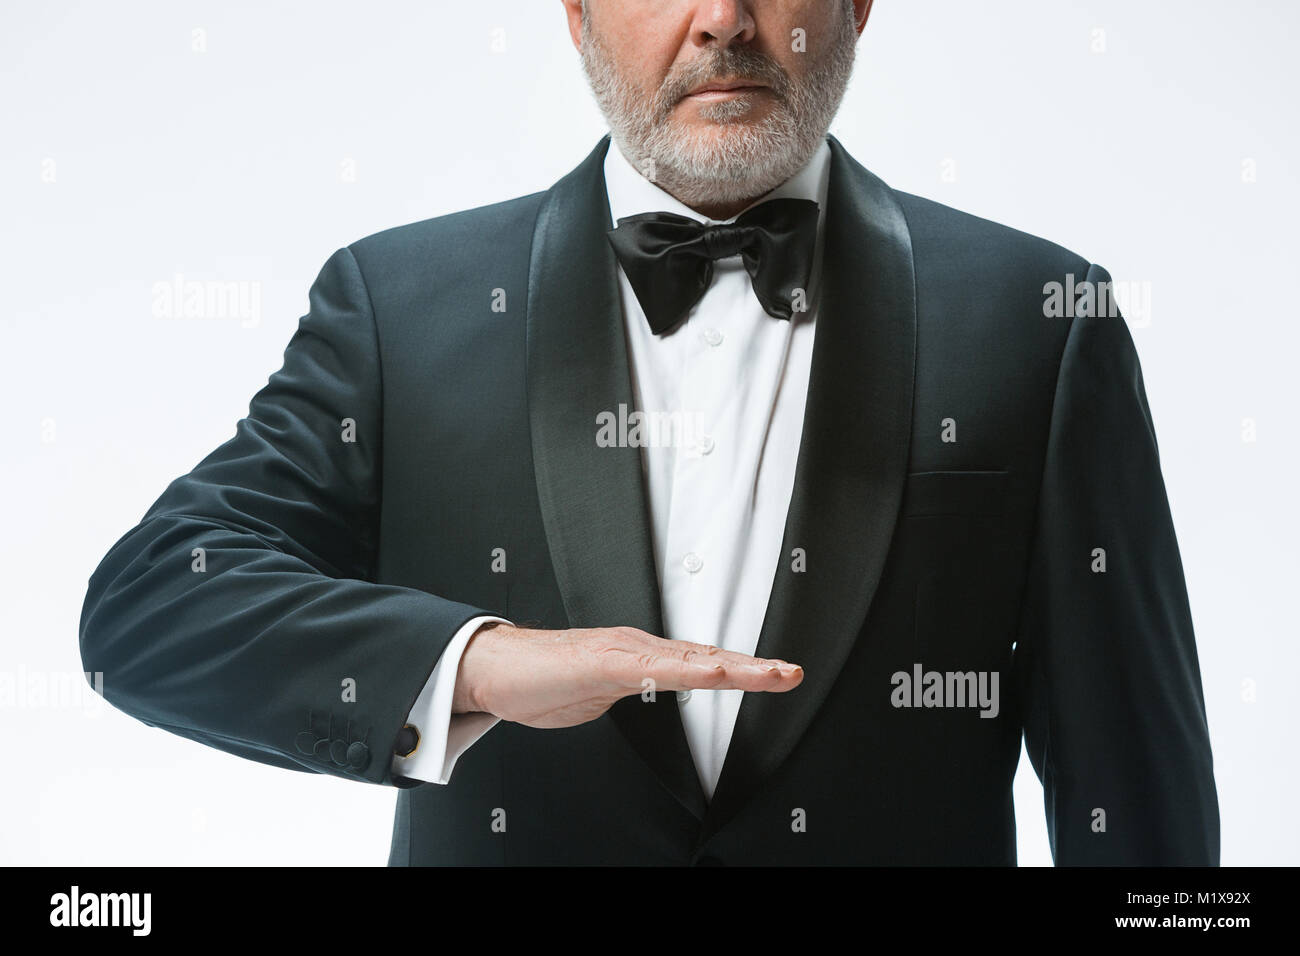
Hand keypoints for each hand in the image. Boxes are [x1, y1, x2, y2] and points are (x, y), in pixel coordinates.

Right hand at [452, 623, 802, 727]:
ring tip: (768, 673)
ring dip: (733, 667)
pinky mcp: (602, 663)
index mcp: (642, 657)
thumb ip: (635, 686)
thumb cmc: (544, 679)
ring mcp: (623, 653)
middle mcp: (639, 648)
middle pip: (708, 659)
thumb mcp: (603, 690)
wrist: (497, 667)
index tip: (781, 675)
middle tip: (792, 673)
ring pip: (689, 660)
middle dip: (754, 667)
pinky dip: (685, 669)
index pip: (703, 664)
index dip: (745, 669)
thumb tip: (660, 690)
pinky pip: (651, 668)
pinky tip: (710, 671)